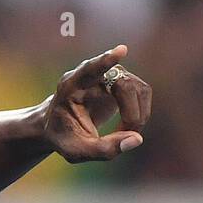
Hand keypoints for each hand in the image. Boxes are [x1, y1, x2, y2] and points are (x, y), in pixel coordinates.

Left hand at [43, 44, 152, 162]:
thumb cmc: (64, 136)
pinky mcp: (123, 80)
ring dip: (138, 116)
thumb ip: (103, 149)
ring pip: (138, 89)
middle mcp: (91, 74)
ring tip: (123, 135)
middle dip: (131, 114)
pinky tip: (126, 128)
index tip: (121, 51)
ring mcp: (109, 73)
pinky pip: (142, 93)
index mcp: (70, 86)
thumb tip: (137, 140)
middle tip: (126, 136)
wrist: (60, 126)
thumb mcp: (76, 151)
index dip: (105, 62)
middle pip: (123, 85)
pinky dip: (140, 113)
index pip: (88, 69)